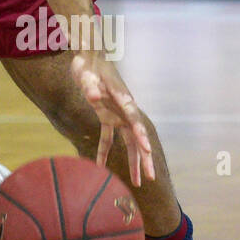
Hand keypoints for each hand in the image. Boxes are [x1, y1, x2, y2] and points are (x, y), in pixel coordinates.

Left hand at [71, 48, 154, 187]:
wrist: (88, 57)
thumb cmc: (89, 64)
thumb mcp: (87, 74)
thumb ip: (91, 86)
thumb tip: (94, 98)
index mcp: (123, 99)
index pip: (134, 119)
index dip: (141, 135)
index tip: (148, 149)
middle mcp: (123, 109)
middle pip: (137, 136)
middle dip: (145, 158)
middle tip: (151, 177)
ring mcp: (116, 114)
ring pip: (127, 142)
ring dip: (132, 161)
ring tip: (138, 182)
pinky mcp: (106, 115)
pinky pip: (107, 137)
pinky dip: (104, 151)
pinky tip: (100, 167)